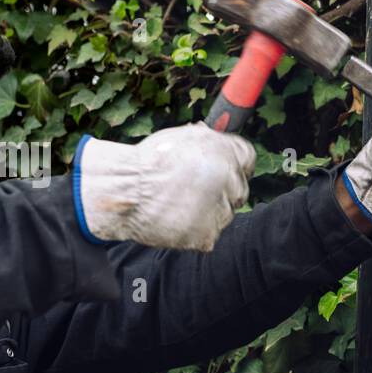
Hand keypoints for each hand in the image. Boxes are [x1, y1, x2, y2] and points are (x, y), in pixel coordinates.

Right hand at [75, 122, 253, 251]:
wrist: (124, 190)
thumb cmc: (148, 162)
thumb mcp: (185, 137)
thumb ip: (212, 142)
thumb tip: (225, 146)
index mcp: (225, 152)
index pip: (247, 160)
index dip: (232, 165)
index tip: (219, 172)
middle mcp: (229, 180)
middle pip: (239, 191)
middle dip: (222, 191)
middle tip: (192, 191)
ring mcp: (220, 210)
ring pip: (224, 215)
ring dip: (208, 212)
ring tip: (177, 204)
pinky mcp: (207, 235)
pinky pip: (208, 235)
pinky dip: (195, 231)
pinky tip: (175, 219)